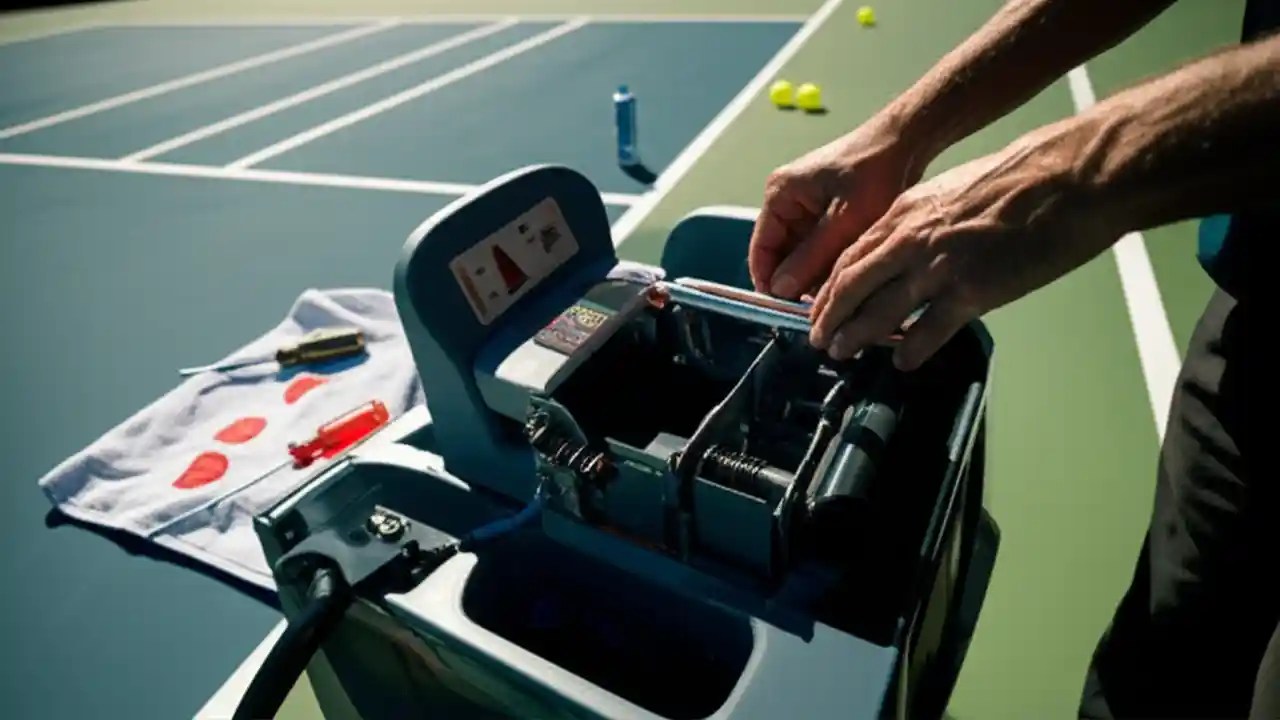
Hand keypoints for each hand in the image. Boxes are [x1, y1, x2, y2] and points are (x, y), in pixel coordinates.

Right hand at [747, 116, 927, 298]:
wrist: (907, 141)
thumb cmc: (875, 170)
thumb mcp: (844, 219)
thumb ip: (811, 256)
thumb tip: (781, 290)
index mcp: (780, 194)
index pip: (762, 249)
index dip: (770, 283)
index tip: (787, 311)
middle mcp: (787, 200)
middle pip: (782, 254)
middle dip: (799, 280)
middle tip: (821, 305)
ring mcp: (806, 206)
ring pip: (803, 254)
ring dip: (818, 272)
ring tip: (840, 289)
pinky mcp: (826, 211)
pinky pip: (820, 245)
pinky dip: (831, 261)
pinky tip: (849, 272)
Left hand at [808, 132, 1118, 369]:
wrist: (1070, 176)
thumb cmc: (1023, 177)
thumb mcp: (954, 190)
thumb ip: (926, 221)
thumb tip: (913, 248)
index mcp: (907, 212)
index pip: (851, 255)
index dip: (830, 287)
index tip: (820, 306)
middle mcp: (912, 239)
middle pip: (852, 286)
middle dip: (829, 316)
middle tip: (819, 339)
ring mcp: (940, 267)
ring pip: (878, 312)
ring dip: (856, 337)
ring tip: (842, 354)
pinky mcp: (972, 291)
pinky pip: (928, 331)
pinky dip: (910, 352)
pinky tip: (902, 364)